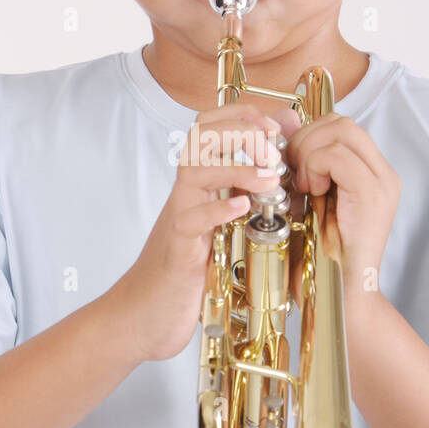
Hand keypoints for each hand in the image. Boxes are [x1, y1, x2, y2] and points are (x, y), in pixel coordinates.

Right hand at [122, 101, 284, 360]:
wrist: (147, 313)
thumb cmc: (192, 266)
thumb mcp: (223, 220)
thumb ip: (248, 182)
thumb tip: (280, 145)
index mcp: (197, 181)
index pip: (209, 124)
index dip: (241, 114)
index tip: (274, 125)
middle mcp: (185, 192)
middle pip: (200, 137)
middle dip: (241, 132)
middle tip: (274, 149)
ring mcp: (179, 217)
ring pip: (196, 172)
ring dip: (236, 168)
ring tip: (270, 178)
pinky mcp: (179, 248)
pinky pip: (193, 219)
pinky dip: (218, 209)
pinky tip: (242, 208)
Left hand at [278, 110, 400, 304]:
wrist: (338, 297)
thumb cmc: (317, 257)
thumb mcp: (302, 200)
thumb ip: (298, 163)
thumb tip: (283, 121)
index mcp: (369, 173)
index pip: (340, 125)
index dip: (308, 135)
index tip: (290, 165)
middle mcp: (382, 173)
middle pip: (341, 122)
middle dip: (306, 140)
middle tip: (293, 174)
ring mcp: (382, 183)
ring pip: (341, 131)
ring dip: (310, 153)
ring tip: (304, 186)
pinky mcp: (374, 195)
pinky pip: (338, 157)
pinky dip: (316, 168)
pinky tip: (311, 194)